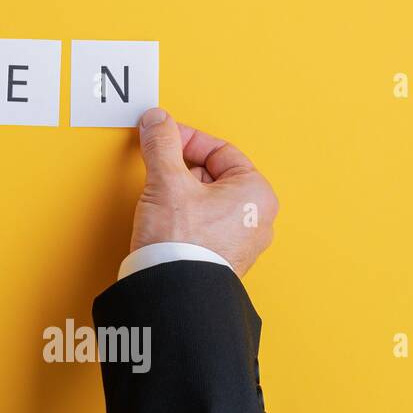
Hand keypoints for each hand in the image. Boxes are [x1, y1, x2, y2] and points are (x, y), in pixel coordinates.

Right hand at [130, 107, 277, 276]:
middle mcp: (256, 218)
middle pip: (212, 174)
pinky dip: (182, 215)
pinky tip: (164, 220)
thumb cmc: (181, 242)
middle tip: (156, 167)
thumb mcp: (167, 181)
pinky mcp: (222, 259)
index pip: (220, 150)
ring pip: (206, 200)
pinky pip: (203, 224)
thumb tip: (156, 120)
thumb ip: (161, 143)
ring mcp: (241, 242)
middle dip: (180, 167)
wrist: (172, 292)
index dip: (186, 139)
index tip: (162, 137)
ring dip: (179, 192)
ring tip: (158, 197)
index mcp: (256, 193)